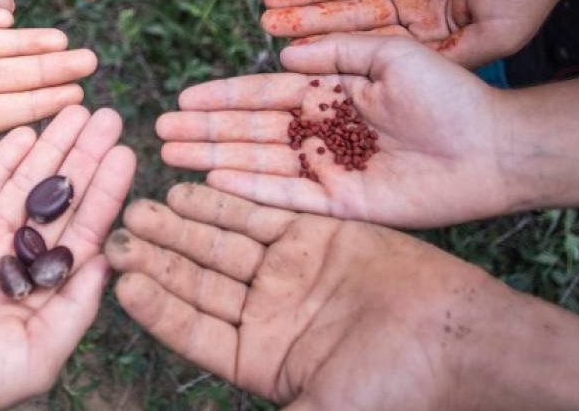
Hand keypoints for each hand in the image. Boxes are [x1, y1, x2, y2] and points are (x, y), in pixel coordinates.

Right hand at [0, 107, 136, 409]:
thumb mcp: (37, 355)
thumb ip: (75, 307)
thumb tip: (109, 260)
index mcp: (46, 294)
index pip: (86, 233)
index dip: (108, 193)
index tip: (128, 154)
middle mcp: (18, 264)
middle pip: (61, 200)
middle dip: (86, 159)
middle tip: (111, 118)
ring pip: (24, 184)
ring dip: (52, 147)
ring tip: (78, 110)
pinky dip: (2, 159)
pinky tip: (27, 131)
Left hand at [105, 184, 499, 407]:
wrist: (461, 338)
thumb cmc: (396, 388)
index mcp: (259, 361)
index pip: (192, 330)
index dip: (157, 307)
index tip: (121, 281)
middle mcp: (268, 316)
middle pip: (198, 281)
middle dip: (158, 256)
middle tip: (118, 230)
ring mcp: (290, 274)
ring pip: (221, 245)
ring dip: (181, 226)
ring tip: (142, 205)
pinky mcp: (315, 236)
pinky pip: (260, 215)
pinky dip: (225, 203)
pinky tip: (189, 189)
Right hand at [158, 34, 518, 227]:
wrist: (493, 147)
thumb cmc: (450, 95)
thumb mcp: (391, 54)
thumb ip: (336, 50)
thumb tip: (282, 50)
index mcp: (332, 94)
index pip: (264, 93)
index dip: (223, 96)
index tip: (183, 99)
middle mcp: (323, 133)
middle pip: (251, 130)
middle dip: (205, 131)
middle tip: (158, 133)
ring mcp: (330, 171)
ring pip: (260, 163)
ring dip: (215, 158)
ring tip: (171, 157)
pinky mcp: (343, 205)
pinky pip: (288, 198)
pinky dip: (251, 190)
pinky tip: (214, 181)